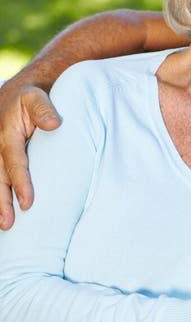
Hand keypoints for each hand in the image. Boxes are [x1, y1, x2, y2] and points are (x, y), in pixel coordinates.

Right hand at [0, 82, 60, 229]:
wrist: (16, 95)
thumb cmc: (31, 98)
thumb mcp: (36, 98)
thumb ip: (44, 109)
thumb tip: (54, 124)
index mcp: (7, 135)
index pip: (14, 162)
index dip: (20, 183)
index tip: (27, 202)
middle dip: (3, 202)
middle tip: (8, 223)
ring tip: (4, 226)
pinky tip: (1, 214)